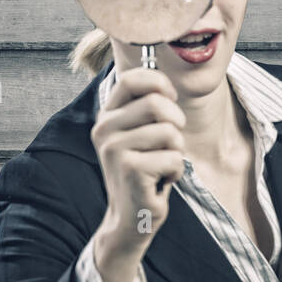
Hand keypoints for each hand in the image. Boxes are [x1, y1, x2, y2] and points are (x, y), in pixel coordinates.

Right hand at [90, 67, 186, 256]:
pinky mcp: (130, 169)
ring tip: (161, 165)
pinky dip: (176, 172)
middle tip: (170, 143)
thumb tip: (161, 64)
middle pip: (157, 103)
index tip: (170, 101)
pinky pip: (174, 157)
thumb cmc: (145, 170)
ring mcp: (114, 149)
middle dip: (176, 123)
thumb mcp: (142, 133)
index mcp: (107, 115)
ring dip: (176, 151)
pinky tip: (160, 181)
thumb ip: (147, 104)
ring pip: (170, 132)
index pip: (134, 79)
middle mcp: (104, 129)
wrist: (131, 217)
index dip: (161, 85)